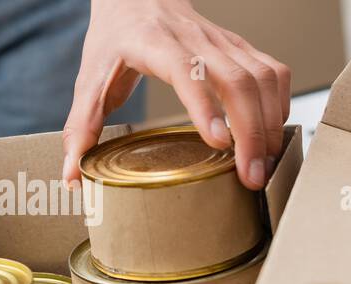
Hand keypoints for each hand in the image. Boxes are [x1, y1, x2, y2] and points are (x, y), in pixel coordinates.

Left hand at [63, 0, 289, 189]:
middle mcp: (196, 38)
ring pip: (262, 77)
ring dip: (269, 124)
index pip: (188, 71)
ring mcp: (223, 42)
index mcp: (154, 43)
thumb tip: (72, 177)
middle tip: (251, 175)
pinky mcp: (239, 48)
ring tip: (264, 165)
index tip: (219, 143)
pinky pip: (272, 73)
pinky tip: (270, 134)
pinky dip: (279, 105)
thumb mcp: (89, 80)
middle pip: (237, 80)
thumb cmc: (114, 39)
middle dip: (251, 131)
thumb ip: (80, 128)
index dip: (206, 106)